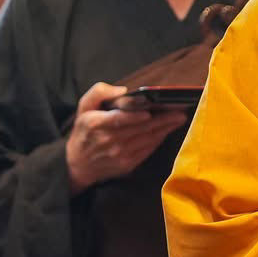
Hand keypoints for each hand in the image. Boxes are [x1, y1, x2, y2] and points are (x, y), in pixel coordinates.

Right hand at [65, 83, 187, 193]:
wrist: (78, 165)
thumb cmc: (84, 132)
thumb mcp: (84, 107)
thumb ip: (99, 92)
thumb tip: (122, 91)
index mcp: (96, 124)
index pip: (118, 119)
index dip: (134, 116)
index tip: (150, 111)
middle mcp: (108, 140)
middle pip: (139, 128)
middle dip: (162, 119)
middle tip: (179, 111)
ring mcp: (119, 154)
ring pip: (147, 139)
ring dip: (165, 129)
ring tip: (179, 118)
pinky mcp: (128, 164)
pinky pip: (147, 149)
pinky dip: (159, 139)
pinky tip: (167, 130)